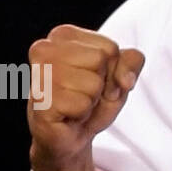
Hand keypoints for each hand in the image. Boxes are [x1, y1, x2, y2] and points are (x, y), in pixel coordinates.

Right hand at [28, 24, 143, 166]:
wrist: (71, 135)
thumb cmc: (91, 99)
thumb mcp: (120, 75)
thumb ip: (132, 62)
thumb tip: (124, 78)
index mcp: (63, 35)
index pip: (109, 48)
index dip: (112, 70)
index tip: (95, 80)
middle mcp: (44, 49)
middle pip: (100, 61)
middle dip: (102, 84)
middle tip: (85, 95)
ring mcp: (39, 74)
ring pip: (92, 84)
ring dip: (90, 100)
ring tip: (75, 104)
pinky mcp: (39, 99)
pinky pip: (81, 105)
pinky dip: (81, 114)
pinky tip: (67, 114)